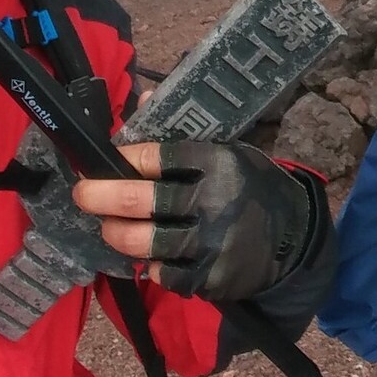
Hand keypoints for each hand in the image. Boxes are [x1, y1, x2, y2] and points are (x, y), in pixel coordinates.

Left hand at [71, 140, 320, 299]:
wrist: (294, 239)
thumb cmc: (251, 188)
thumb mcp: (229, 151)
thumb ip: (182, 134)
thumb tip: (141, 99)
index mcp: (218, 163)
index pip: (157, 157)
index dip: (123, 159)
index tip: (105, 161)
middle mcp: (214, 202)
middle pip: (139, 200)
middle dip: (99, 196)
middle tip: (83, 195)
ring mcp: (211, 243)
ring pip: (143, 241)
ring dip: (116, 234)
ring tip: (109, 228)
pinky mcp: (210, 278)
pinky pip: (163, 273)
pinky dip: (150, 265)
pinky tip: (150, 256)